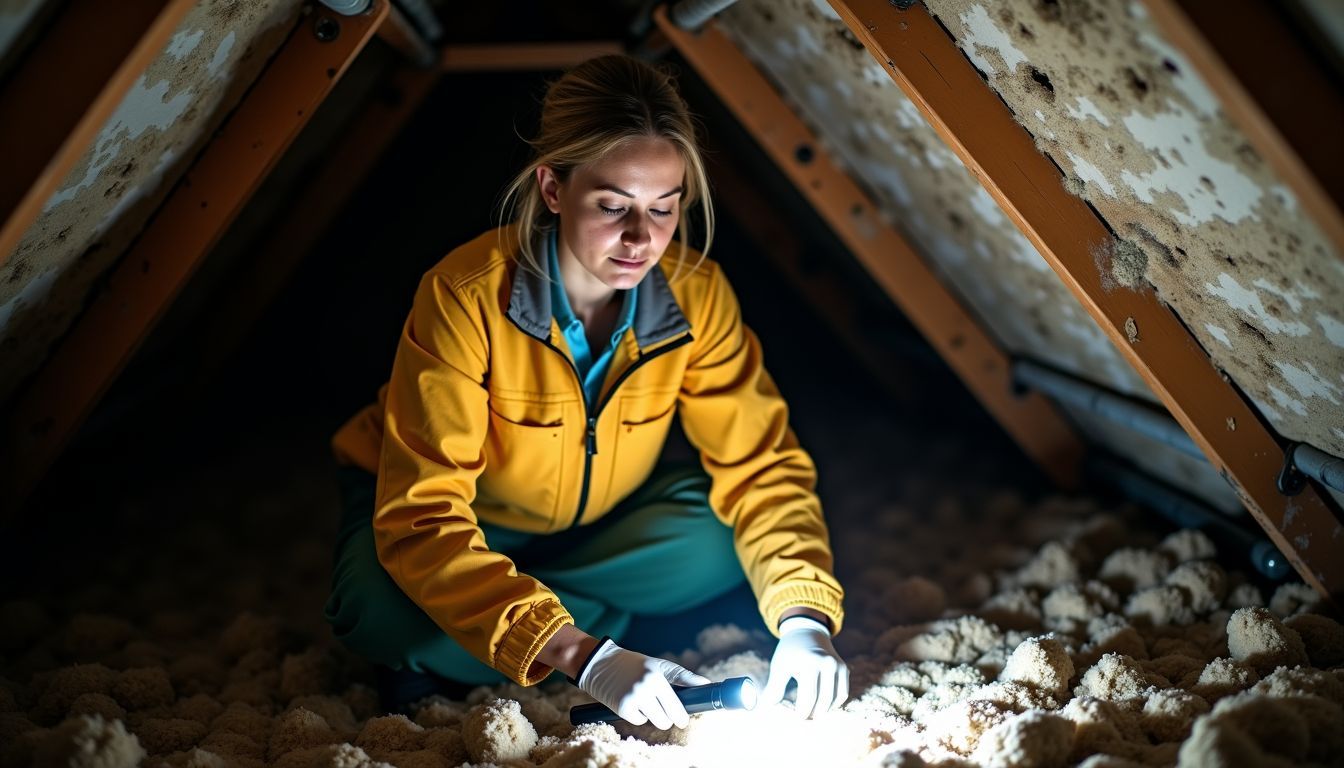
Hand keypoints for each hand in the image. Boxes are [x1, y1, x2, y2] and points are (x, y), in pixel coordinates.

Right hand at [576, 638, 710, 728]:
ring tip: (647, 702)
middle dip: (668, 717)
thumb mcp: (660, 665)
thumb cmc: (636, 664)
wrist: (601, 664)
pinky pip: (639, 721)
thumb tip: (706, 684)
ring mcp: (632, 700)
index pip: (676, 707)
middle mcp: (645, 689)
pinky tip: (633, 702)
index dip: (682, 717)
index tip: (683, 720)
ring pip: (655, 722)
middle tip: (664, 710)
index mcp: (657, 677)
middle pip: (667, 720)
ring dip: (654, 717)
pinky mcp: (621, 708)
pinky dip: (638, 715)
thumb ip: (683, 677)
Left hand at [761, 615, 848, 717]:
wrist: (807, 632)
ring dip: (824, 711)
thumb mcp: (779, 666)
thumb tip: (767, 709)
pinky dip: (833, 704)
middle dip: (813, 714)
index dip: (801, 713)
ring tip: (811, 715)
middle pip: (823, 701)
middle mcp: (827, 664)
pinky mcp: (844, 669)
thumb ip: (774, 688)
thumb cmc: (790, 651)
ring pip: (834, 699)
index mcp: (809, 662)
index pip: (808, 698)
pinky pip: (842, 693)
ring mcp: (838, 666)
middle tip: (803, 721)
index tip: (795, 720)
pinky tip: (821, 707)